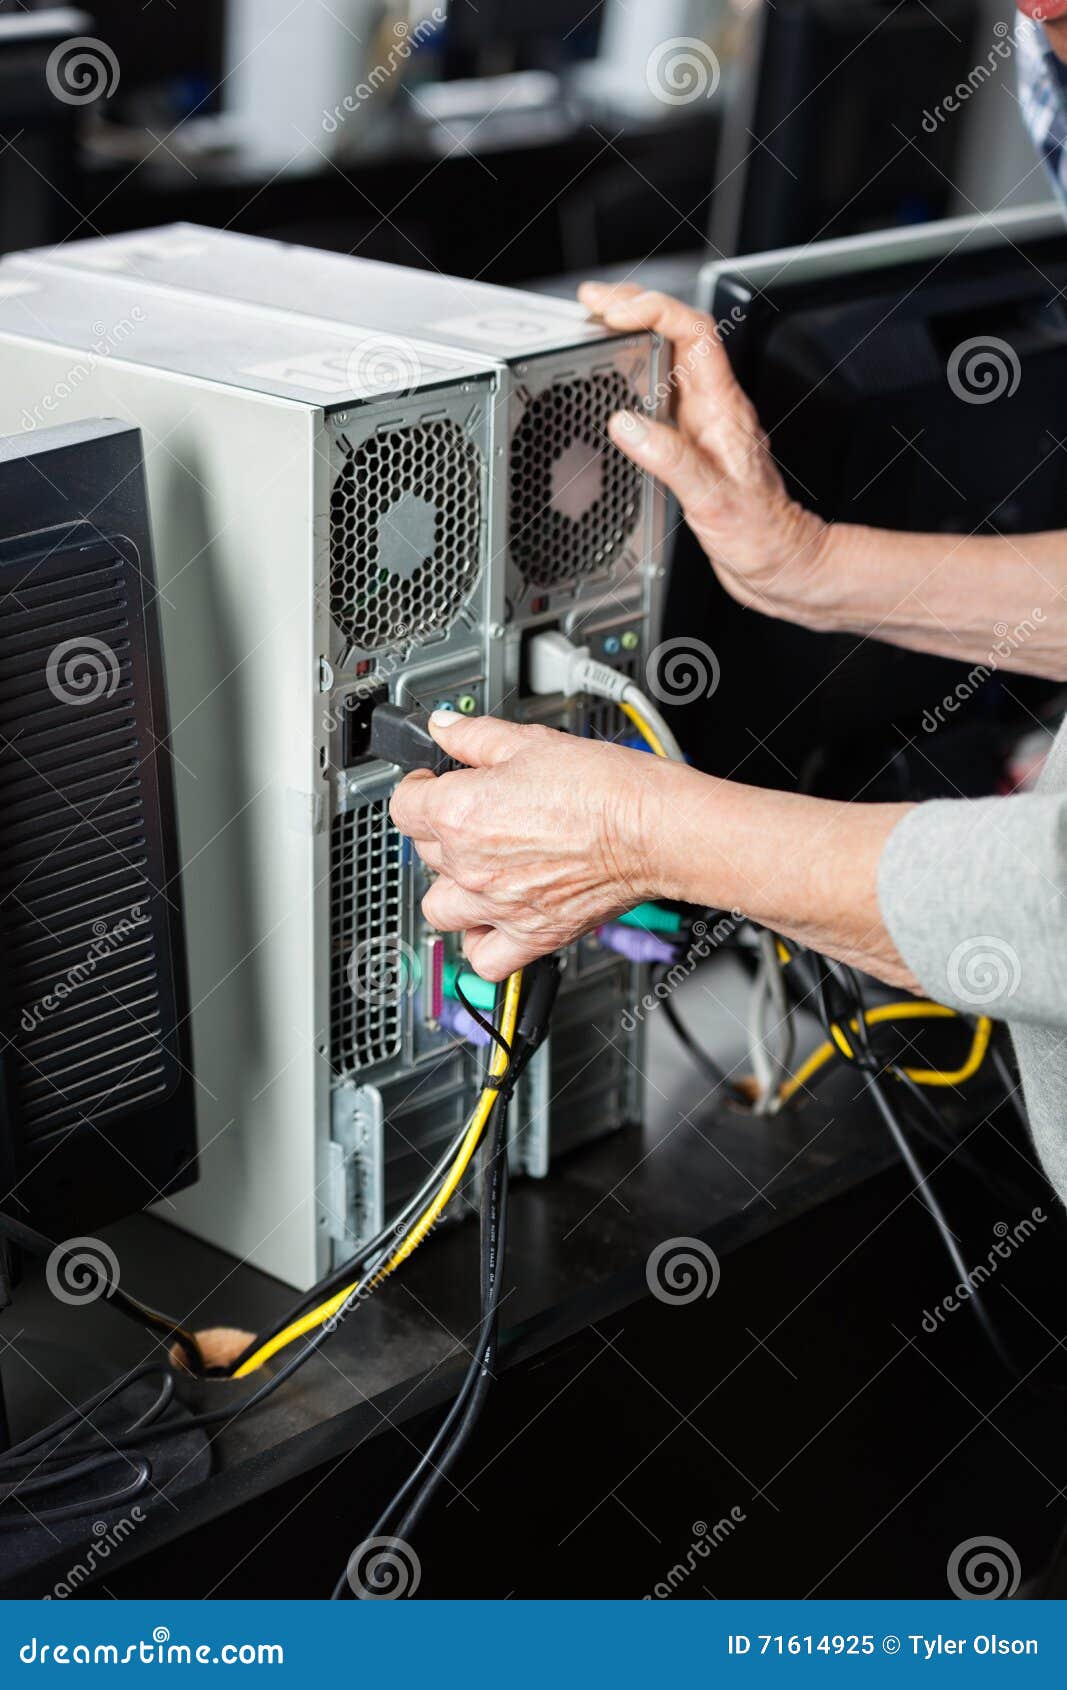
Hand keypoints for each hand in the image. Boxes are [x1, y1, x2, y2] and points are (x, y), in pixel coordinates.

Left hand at [389, 711, 668, 979]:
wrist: (651, 829)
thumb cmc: (603, 786)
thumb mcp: (531, 743)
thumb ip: (476, 737)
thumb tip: (445, 728)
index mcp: (460, 813)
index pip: (403, 806)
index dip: (416, 790)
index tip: (431, 785)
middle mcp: (469, 865)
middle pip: (423, 852)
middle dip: (440, 832)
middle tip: (472, 817)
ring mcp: (497, 905)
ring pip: (439, 909)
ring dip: (449, 890)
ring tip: (475, 871)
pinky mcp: (531, 935)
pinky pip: (484, 958)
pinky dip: (482, 944)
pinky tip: (493, 921)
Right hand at [578, 281, 830, 622]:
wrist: (781, 565)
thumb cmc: (762, 535)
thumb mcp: (713, 499)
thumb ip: (670, 459)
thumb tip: (626, 424)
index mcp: (724, 409)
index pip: (692, 333)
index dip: (652, 308)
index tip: (613, 308)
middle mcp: (715, 409)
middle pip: (677, 334)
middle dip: (635, 309)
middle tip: (593, 304)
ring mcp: (703, 425)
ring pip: (668, 362)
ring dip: (633, 338)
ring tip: (597, 329)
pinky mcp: (693, 446)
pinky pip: (661, 397)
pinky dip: (634, 380)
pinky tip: (615, 387)